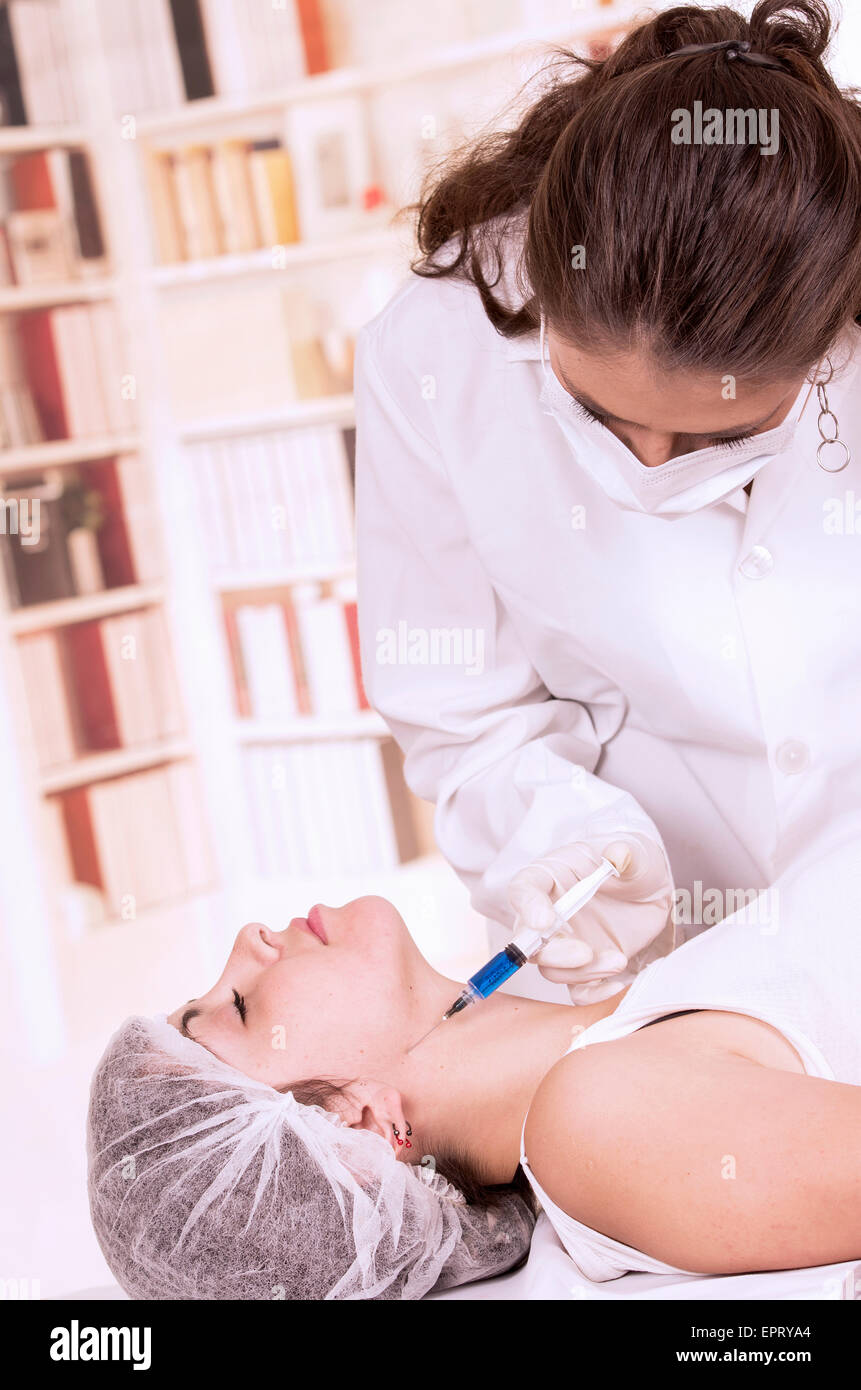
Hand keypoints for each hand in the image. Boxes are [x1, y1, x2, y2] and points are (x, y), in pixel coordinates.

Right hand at [507, 833, 675, 1002]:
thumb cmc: (635, 865)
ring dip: (581, 972)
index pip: (524, 889)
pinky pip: (577, 991)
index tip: (544, 921)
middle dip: (554, 953)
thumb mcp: (637, 853)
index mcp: (552, 876)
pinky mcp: (585, 967)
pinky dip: (592, 994)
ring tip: (618, 960)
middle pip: (528, 940)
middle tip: (586, 953)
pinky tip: (616, 985)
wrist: (653, 893)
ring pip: (552, 970)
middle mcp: (550, 912)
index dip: (527, 906)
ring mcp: (565, 943)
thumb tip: (618, 854)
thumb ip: (627, 854)